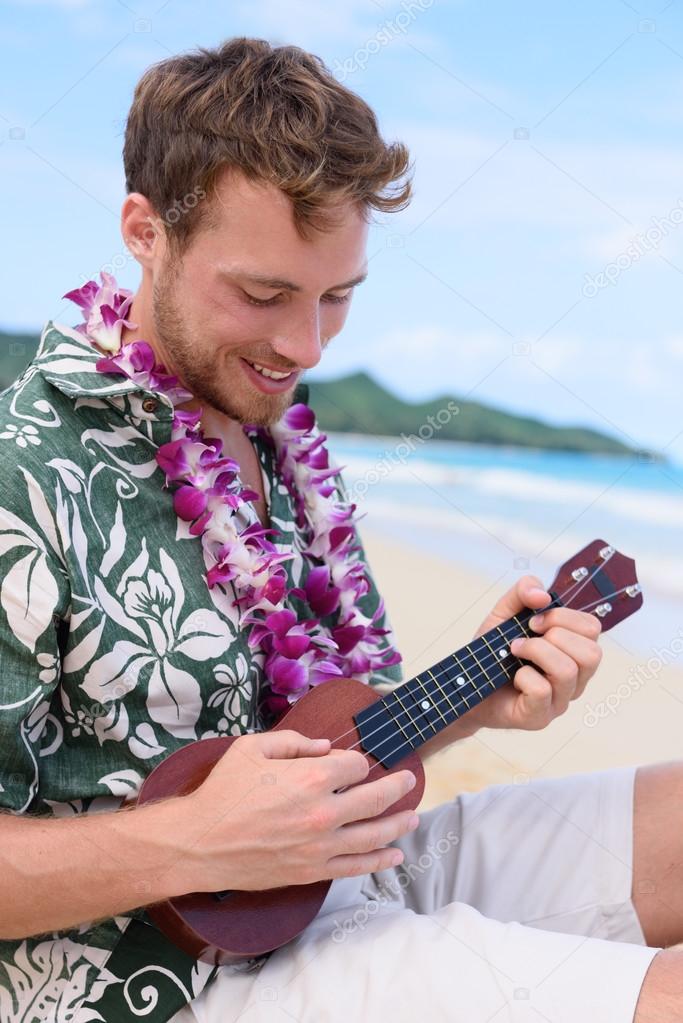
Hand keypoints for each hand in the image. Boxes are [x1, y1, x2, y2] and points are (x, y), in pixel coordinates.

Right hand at [172, 730, 418, 894]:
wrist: (200, 843)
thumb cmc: (223, 791)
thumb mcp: (252, 748)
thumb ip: (294, 742)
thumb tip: (325, 746)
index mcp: (312, 777)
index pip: (355, 766)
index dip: (356, 761)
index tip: (351, 763)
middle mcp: (324, 812)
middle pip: (375, 797)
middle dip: (397, 786)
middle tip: (409, 780)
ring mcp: (320, 846)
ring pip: (374, 835)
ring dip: (398, 824)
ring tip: (413, 817)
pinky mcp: (312, 871)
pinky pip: (356, 866)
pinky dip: (379, 860)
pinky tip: (395, 853)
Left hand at [467, 573, 602, 731]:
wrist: (465, 683)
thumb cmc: (493, 651)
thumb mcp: (504, 612)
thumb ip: (524, 592)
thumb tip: (543, 595)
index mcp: (573, 651)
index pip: (592, 628)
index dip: (564, 617)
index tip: (533, 620)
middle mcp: (575, 679)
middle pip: (592, 653)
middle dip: (554, 635)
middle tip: (525, 637)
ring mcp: (559, 701)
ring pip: (568, 671)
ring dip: (536, 652)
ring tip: (515, 651)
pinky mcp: (539, 717)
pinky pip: (542, 691)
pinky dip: (523, 676)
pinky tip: (513, 676)